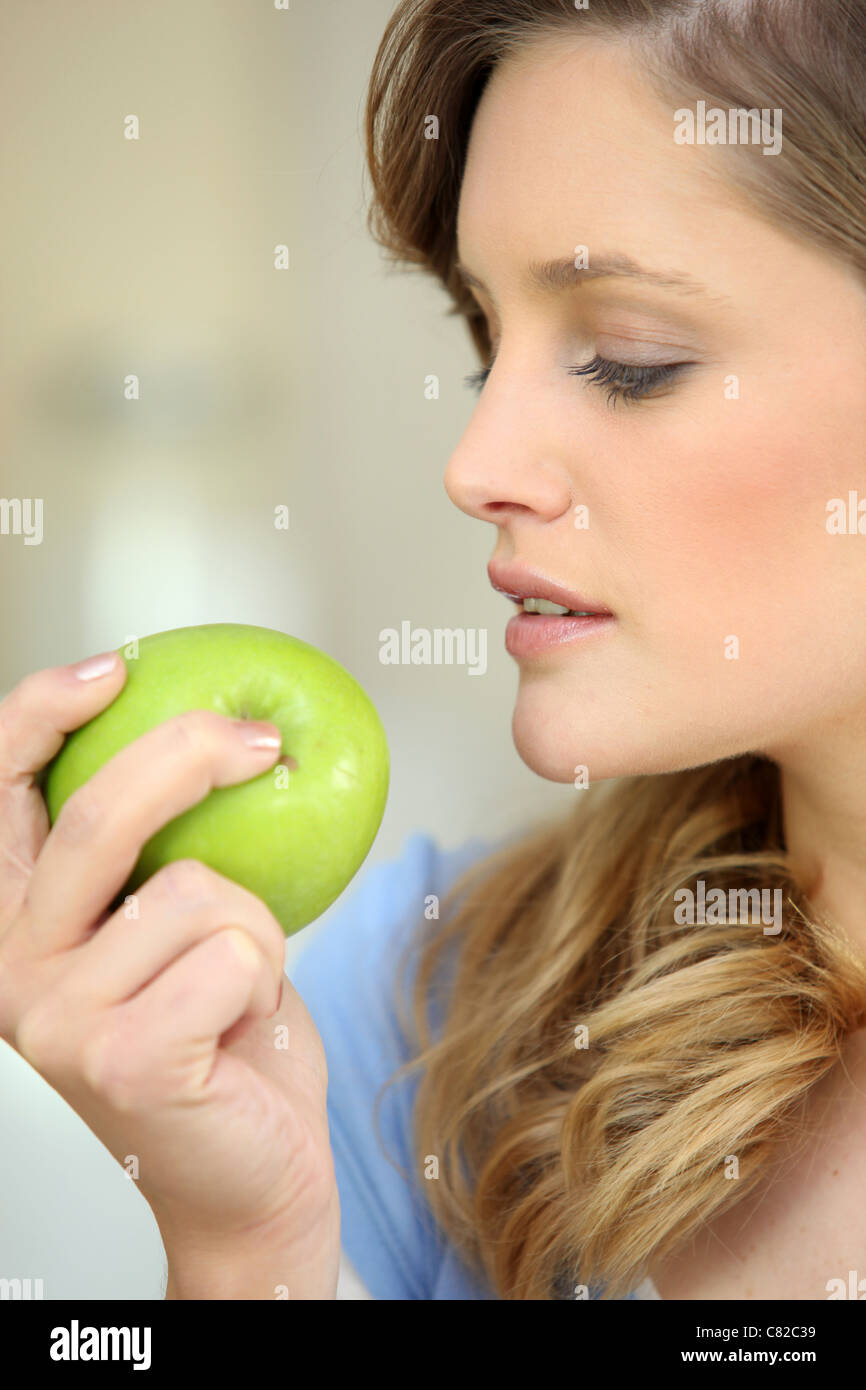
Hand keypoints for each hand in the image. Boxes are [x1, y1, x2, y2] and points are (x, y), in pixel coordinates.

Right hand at [0, 651, 338, 1286]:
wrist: (245, 1185)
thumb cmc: (219, 1054)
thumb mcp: (176, 939)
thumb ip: (161, 861)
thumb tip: (214, 738)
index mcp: (16, 928)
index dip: (43, 710)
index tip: (115, 667)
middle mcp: (11, 969)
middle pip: (100, 813)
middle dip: (191, 752)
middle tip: (260, 743)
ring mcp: (55, 1017)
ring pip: (198, 889)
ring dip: (257, 927)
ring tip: (238, 991)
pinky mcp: (119, 1055)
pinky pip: (236, 951)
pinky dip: (266, 980)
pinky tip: (239, 1033)